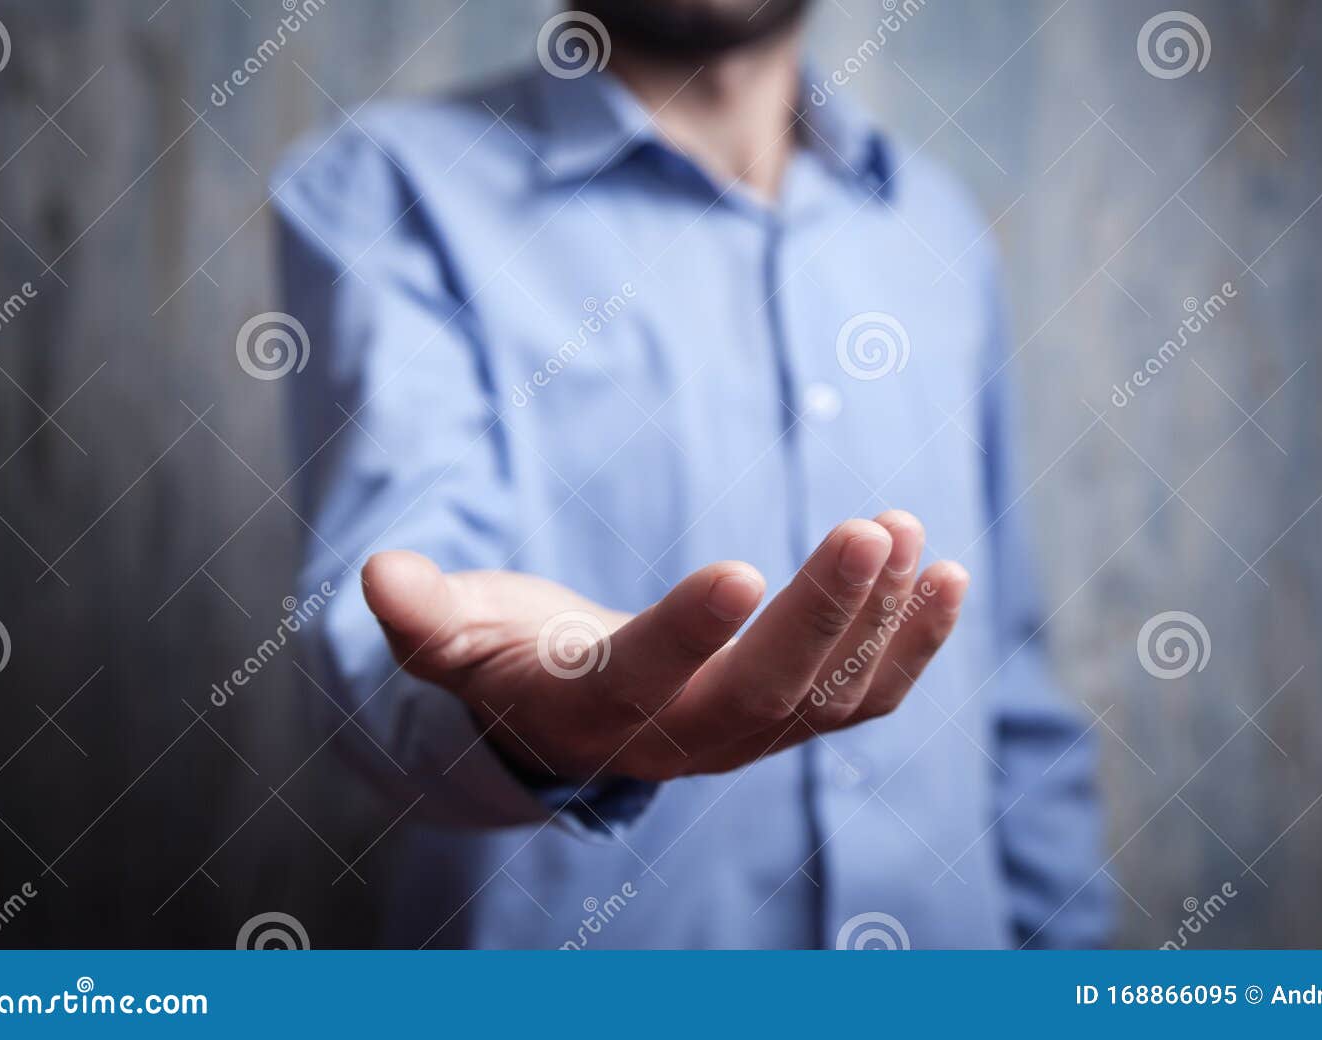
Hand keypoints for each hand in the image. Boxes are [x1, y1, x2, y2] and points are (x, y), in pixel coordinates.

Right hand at [361, 511, 968, 782]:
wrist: (569, 713)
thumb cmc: (507, 657)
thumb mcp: (453, 635)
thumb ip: (424, 612)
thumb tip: (377, 573)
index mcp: (592, 711)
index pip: (644, 678)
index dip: (691, 632)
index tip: (742, 567)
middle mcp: (680, 741)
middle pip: (763, 695)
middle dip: (821, 617)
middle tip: (870, 528)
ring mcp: (747, 737)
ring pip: (828, 698)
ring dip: (880, 619)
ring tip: (909, 530)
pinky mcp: (792, 717)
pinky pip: (864, 697)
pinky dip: (910, 644)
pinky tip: (944, 574)